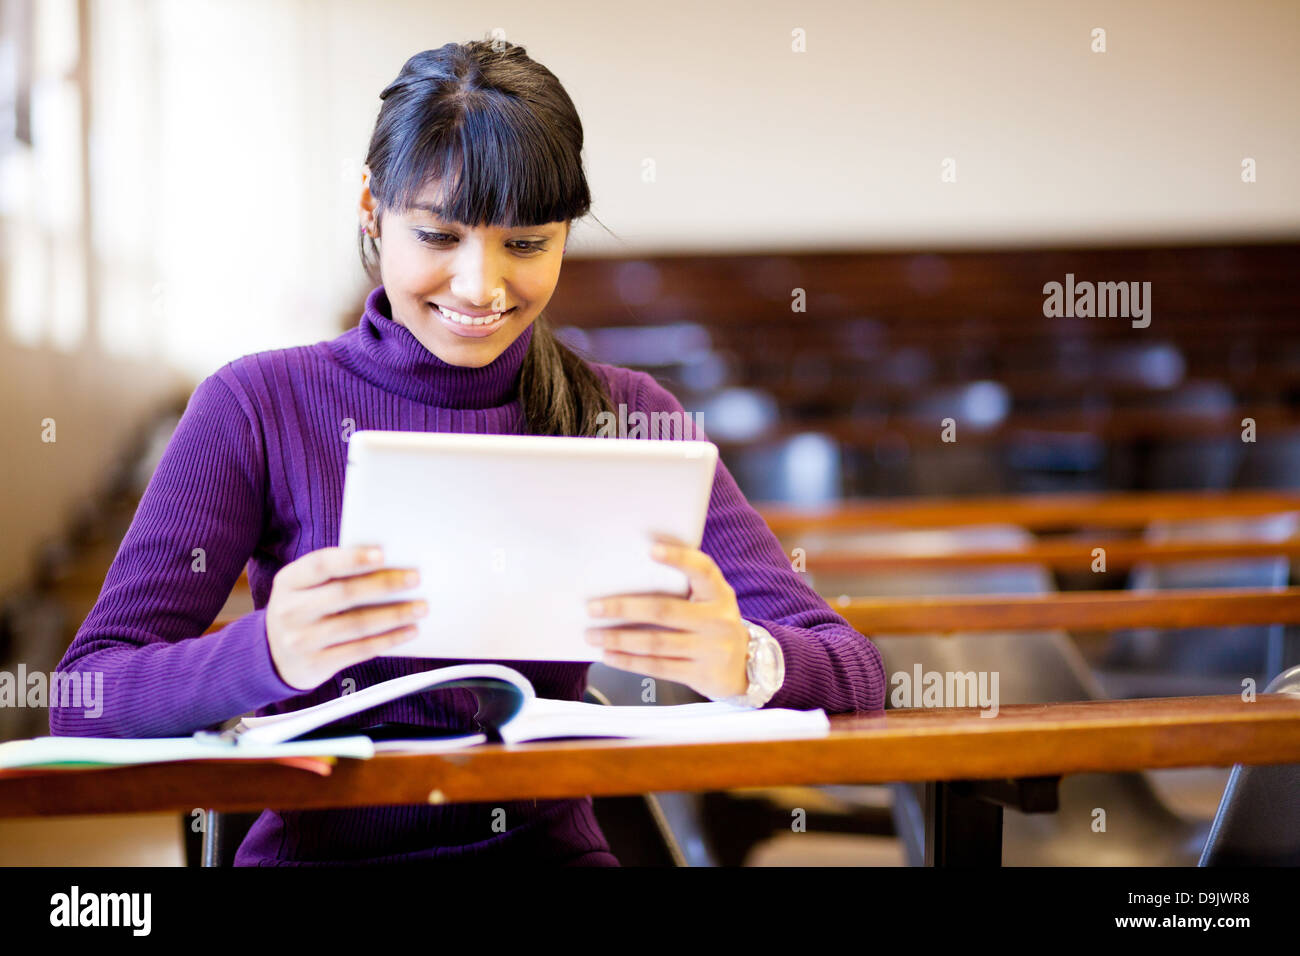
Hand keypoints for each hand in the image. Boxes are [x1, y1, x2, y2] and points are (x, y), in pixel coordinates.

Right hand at [265, 546, 426, 690]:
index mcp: (289, 581)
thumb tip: (390, 564)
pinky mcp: (316, 664)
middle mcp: (291, 610)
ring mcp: (301, 640)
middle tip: (415, 578)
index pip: (321, 565)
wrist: (271, 656)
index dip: (353, 559)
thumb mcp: (304, 587)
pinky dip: (389, 640)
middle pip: (344, 594)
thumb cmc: (304, 609)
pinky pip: (360, 650)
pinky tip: (409, 631)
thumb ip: (335, 574)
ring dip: (394, 615)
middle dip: (384, 585)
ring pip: (356, 624)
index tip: (383, 554)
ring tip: (421, 607)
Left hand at [583, 537, 749, 699]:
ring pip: (656, 643)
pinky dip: (630, 661)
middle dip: (625, 607)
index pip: (702, 569)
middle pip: (665, 610)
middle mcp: (719, 620)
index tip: (651, 549)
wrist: (747, 666)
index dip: (679, 558)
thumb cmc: (712, 622)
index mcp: (719, 593)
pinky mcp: (701, 674)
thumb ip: (683, 585)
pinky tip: (609, 655)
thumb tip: (628, 574)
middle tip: (592, 607)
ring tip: (592, 635)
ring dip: (619, 639)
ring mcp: (711, 649)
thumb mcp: (709, 599)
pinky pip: (659, 667)